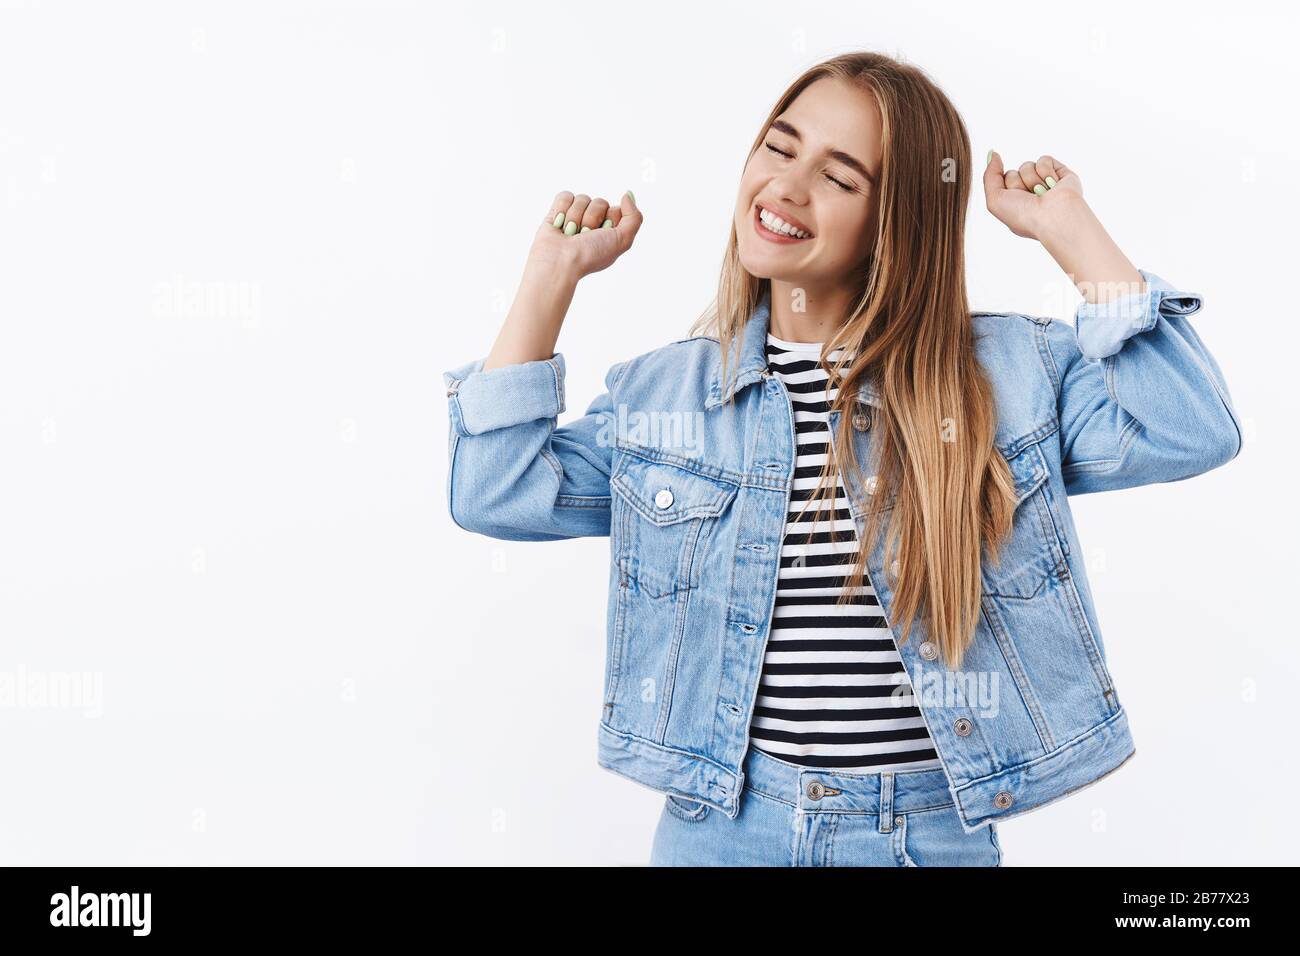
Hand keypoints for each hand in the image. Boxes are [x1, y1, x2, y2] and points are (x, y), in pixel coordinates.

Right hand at [527, 190, 643, 281]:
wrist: (560, 261)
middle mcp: (593, 224)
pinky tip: (559, 225)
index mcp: (609, 232)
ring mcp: (575, 217)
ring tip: (570, 234)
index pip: (616, 209)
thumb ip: (634, 217)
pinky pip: (565, 196)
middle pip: (600, 202)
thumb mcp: (623, 241)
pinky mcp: (557, 212)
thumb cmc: (590, 256)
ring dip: (575, 217)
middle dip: (592, 219)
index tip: (603, 234)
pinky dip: (562, 210)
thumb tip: (627, 194)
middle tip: (584, 236)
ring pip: (582, 199)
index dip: (610, 219)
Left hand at [982, 152, 1083, 240]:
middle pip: (1012, 174)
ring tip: (1042, 194)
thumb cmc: (1023, 215)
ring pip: (1027, 166)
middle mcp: (1029, 194)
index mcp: (1014, 204)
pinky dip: (1045, 172)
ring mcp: (1044, 183)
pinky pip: (1043, 160)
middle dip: (1017, 184)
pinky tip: (1052, 185)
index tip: (1015, 202)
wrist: (1053, 217)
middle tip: (1029, 198)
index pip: (1001, 184)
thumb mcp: (995, 200)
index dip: (1005, 188)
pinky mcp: (1060, 173)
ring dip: (1031, 180)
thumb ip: (989, 176)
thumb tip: (993, 154)